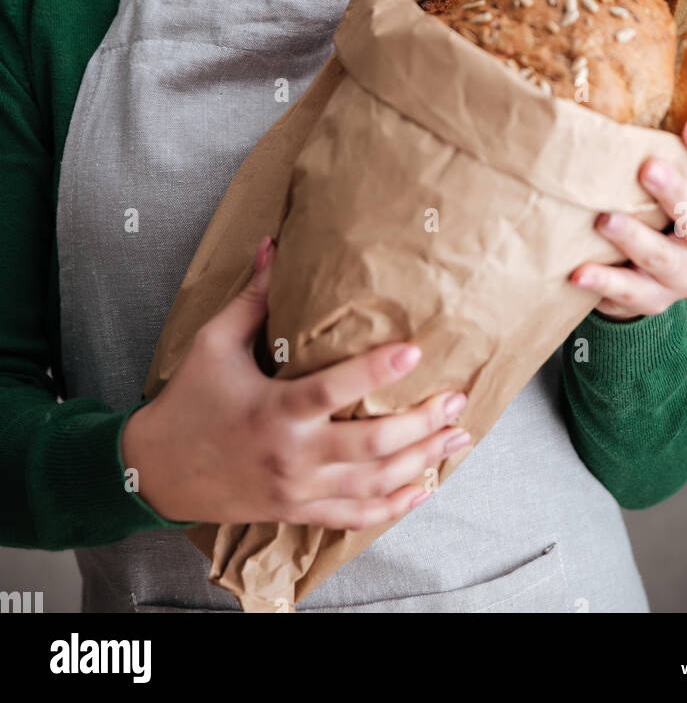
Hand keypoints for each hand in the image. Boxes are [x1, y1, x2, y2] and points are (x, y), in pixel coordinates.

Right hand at [121, 235, 470, 527]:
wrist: (155, 473)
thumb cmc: (188, 402)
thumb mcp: (213, 344)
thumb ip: (253, 297)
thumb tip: (275, 243)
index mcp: (273, 411)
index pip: (333, 391)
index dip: (375, 371)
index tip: (415, 351)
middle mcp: (291, 455)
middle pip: (371, 446)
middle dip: (421, 423)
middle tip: (457, 398)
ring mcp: (297, 490)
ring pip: (373, 483)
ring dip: (422, 460)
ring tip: (458, 436)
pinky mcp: (297, 511)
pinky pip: (354, 516)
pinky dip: (393, 505)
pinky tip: (424, 486)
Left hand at [568, 119, 686, 319]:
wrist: (644, 276)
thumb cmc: (654, 209)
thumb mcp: (667, 181)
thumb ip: (657, 150)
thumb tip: (612, 94)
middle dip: (677, 195)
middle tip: (649, 168)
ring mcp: (686, 277)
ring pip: (665, 259)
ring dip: (635, 238)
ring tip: (605, 220)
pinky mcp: (653, 300)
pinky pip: (630, 292)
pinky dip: (603, 281)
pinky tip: (578, 271)